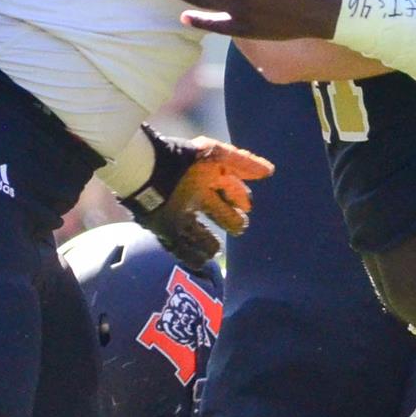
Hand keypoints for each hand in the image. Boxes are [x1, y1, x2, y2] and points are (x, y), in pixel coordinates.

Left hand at [121, 133, 272, 266]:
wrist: (145, 171)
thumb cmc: (180, 161)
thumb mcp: (215, 155)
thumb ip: (242, 162)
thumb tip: (270, 171)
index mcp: (205, 178)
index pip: (229, 190)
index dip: (239, 197)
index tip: (247, 207)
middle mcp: (193, 196)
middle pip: (217, 211)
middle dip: (230, 220)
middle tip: (239, 228)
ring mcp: (178, 213)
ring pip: (197, 232)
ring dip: (208, 242)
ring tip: (216, 249)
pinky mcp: (164, 228)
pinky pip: (178, 247)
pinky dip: (190, 255)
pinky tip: (201, 261)